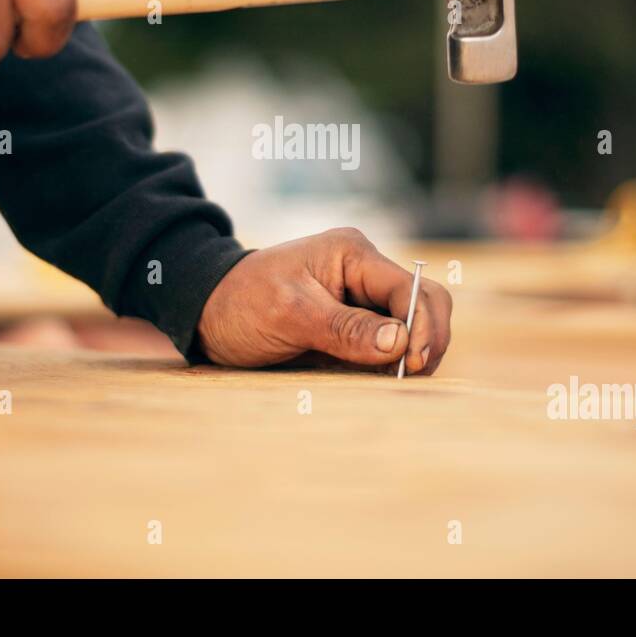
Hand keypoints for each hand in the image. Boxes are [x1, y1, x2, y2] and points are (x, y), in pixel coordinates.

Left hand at [196, 228, 452, 374]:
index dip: (421, 327)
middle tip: (412, 378)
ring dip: (413, 354)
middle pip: (425, 302)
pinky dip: (393, 363)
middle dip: (428, 340)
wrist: (207, 312)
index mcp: (353, 254)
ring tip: (395, 382)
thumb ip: (345, 328)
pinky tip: (382, 380)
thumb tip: (401, 342)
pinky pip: (390, 344)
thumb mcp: (289, 314)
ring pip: (414, 325)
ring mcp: (362, 299)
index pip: (409, 289)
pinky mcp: (354, 324)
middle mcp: (365, 272)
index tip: (412, 365)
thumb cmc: (241, 303)